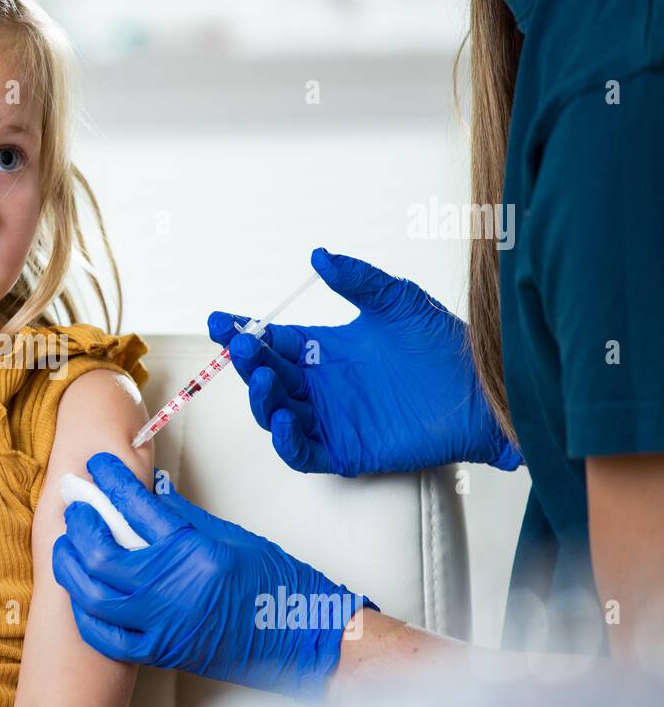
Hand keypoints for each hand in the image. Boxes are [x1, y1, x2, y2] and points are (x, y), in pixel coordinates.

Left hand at [53, 452, 378, 699]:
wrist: (302, 636)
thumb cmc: (276, 584)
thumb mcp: (231, 536)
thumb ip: (183, 517)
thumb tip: (148, 494)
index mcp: (195, 551)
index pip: (138, 507)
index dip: (111, 481)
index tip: (98, 465)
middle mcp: (175, 588)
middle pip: (103, 553)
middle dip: (82, 525)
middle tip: (77, 506)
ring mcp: (164, 624)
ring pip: (95, 596)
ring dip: (72, 567)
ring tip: (67, 545)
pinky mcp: (162, 652)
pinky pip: (107, 637)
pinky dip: (86, 614)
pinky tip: (80, 594)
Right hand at [210, 247, 521, 476]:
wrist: (485, 388)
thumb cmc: (446, 346)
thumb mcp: (398, 301)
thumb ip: (357, 280)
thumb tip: (319, 255)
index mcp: (325, 350)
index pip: (272, 341)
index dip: (242, 332)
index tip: (220, 320)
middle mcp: (321, 386)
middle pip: (266, 376)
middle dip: (246, 361)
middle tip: (240, 345)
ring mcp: (330, 419)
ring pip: (275, 413)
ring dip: (261, 397)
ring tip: (263, 377)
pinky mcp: (346, 451)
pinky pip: (303, 452)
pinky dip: (286, 440)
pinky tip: (284, 418)